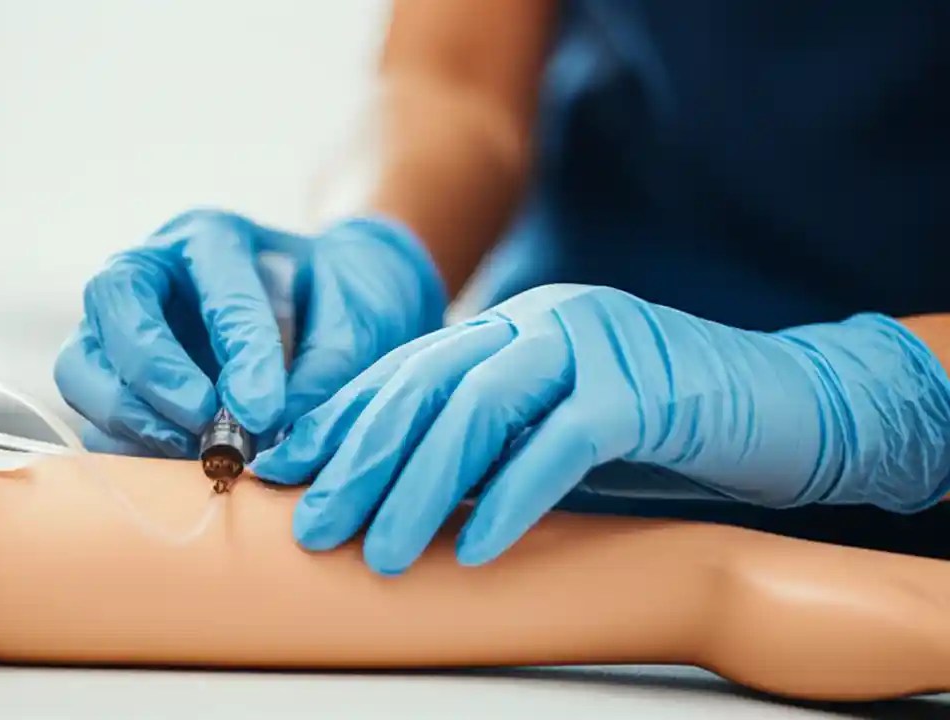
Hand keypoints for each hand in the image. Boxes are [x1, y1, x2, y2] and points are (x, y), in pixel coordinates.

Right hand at [54, 209, 445, 456]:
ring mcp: (117, 325)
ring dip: (130, 415)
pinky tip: (175, 465)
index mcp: (213, 237)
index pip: (217, 283)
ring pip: (80, 363)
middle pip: (114, 300)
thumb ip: (327, 366)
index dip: (238, 350)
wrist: (319, 309)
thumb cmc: (335, 303)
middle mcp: (152, 270)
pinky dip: (126, 448)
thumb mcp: (355, 318)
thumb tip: (277, 429)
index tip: (265, 410)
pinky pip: (90, 417)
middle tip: (204, 421)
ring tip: (193, 452)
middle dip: (154, 368)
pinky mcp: (107, 378)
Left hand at [252, 284, 949, 573]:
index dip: (341, 421)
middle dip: (360, 459)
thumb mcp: (552, 426)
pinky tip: (472, 547)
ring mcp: (592, 343)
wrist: (785, 407)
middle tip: (313, 524)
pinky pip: (558, 443)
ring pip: (478, 409)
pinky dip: (510, 498)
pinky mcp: (640, 386)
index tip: (286, 471)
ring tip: (380, 552)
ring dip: (420, 486)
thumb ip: (488, 439)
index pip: (406, 369)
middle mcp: (541, 319)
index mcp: (512, 323)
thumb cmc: (659, 427)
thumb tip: (393, 493)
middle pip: (425, 386)